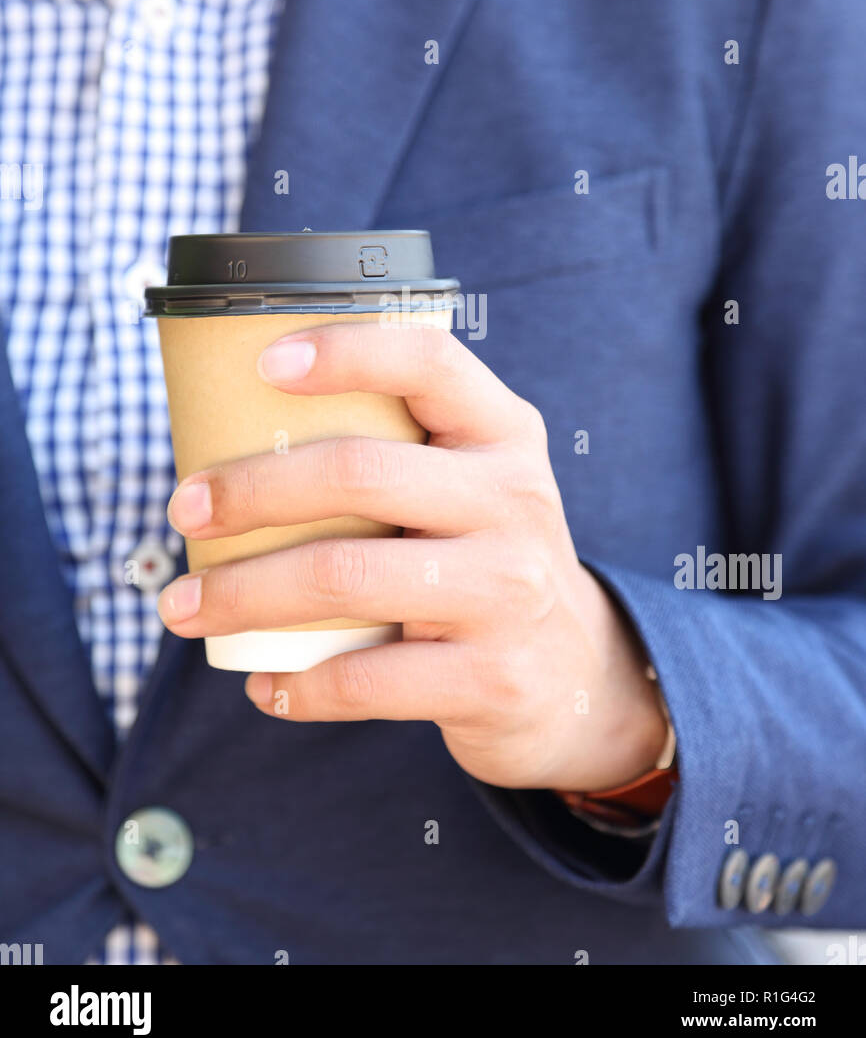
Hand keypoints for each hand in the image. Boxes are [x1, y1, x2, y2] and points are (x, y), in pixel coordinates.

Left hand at [158, 322, 666, 790]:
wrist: (580, 673)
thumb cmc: (486, 558)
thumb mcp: (475, 484)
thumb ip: (400, 450)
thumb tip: (238, 435)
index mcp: (504, 434)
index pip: (428, 362)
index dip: (345, 351)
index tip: (264, 363)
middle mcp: (513, 500)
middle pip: (358, 473)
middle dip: (250, 490)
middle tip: (184, 510)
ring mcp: (506, 592)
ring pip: (343, 578)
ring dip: (243, 594)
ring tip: (183, 608)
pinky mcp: (489, 677)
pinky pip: (365, 681)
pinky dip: (296, 685)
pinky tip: (262, 684)